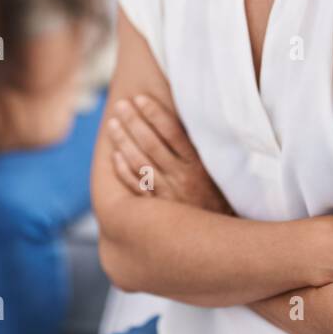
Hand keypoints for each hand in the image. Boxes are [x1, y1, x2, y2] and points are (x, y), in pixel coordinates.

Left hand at [106, 93, 234, 214]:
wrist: (220, 235)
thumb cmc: (219, 195)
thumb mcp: (216, 169)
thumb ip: (200, 147)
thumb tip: (188, 115)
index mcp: (198, 163)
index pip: (172, 132)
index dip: (154, 113)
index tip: (140, 98)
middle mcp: (182, 177)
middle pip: (152, 144)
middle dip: (134, 122)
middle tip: (120, 105)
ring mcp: (168, 194)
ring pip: (140, 163)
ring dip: (123, 142)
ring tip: (112, 124)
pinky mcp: (158, 210)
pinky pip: (136, 187)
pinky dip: (124, 171)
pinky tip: (115, 156)